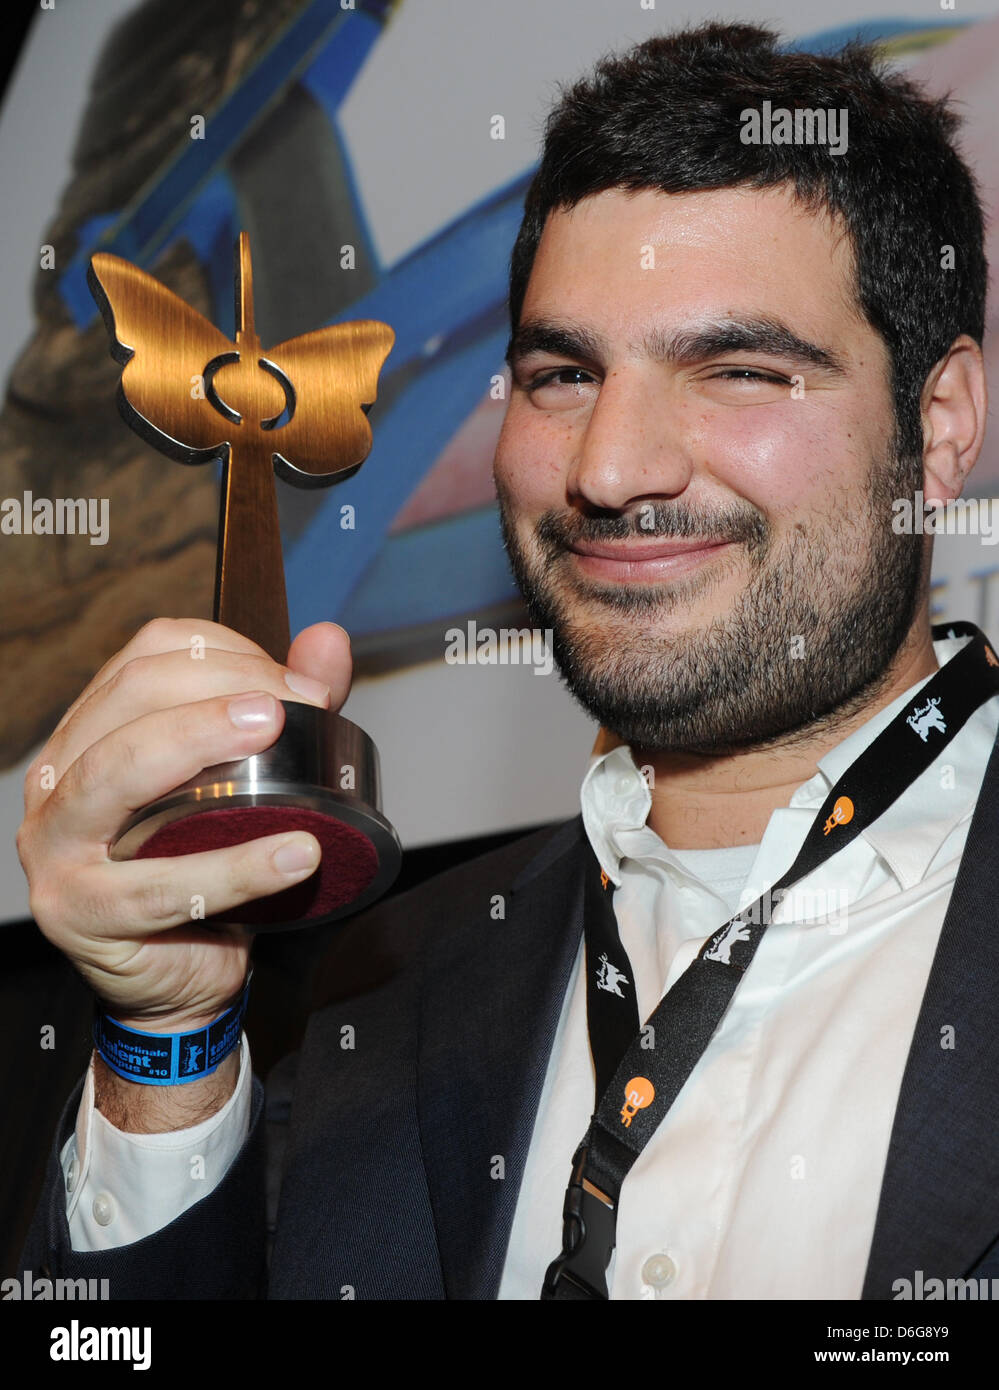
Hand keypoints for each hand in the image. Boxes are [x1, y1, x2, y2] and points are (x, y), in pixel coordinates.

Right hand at [16, 618, 351, 1033]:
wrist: (177, 980)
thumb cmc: (203, 868)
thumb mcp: (249, 782)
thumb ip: (285, 709)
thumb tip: (329, 642)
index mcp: (91, 730)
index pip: (146, 657)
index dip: (225, 653)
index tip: (296, 680)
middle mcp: (58, 777)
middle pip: (129, 698)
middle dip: (218, 687)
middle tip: (296, 704)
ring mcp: (55, 846)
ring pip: (116, 773)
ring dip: (199, 741)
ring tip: (279, 733)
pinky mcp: (80, 913)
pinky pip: (161, 886)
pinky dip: (237, 868)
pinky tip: (297, 854)